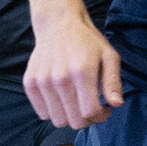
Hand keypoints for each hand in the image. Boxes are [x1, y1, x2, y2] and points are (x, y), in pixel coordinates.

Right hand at [23, 11, 122, 129]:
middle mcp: (60, 78)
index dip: (100, 117)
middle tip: (91, 107)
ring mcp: (42, 81)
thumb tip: (116, 105)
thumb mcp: (109, 56)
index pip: (90, 112)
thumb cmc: (87, 42)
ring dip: (70, 116)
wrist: (58, 24)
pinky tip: (62, 98)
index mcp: (82, 71)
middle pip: (74, 121)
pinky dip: (53, 110)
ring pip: (58, 120)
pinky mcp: (30, 82)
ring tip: (76, 102)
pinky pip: (42, 113)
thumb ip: (113, 82)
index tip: (105, 110)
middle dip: (87, 119)